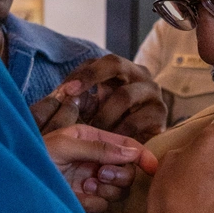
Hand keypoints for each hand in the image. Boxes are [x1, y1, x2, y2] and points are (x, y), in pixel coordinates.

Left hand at [30, 55, 167, 142]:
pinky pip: (137, 122)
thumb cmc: (105, 125)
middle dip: (91, 84)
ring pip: (125, 96)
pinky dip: (117, 134)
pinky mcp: (159, 118)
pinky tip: (105, 143)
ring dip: (103, 116)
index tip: (65, 90)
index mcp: (121, 70)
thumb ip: (72, 99)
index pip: (103, 62)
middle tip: (74, 103)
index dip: (84, 74)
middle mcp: (140, 77)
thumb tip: (54, 95)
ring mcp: (152, 96)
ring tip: (90, 132)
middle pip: (116, 66)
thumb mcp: (87, 108)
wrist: (133, 151)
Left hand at [43, 123, 157, 212]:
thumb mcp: (66, 146)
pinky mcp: (86, 201)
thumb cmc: (36, 157)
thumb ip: (100, 148)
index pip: (126, 145)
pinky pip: (104, 204)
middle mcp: (95, 159)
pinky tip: (77, 195)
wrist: (17, 185)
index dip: (141, 155)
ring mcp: (92, 181)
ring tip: (86, 185)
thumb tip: (132, 152)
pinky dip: (93, 201)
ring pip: (119, 189)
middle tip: (102, 175)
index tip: (151, 166)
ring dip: (106, 188)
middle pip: (127, 169)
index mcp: (92, 138)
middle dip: (119, 173)